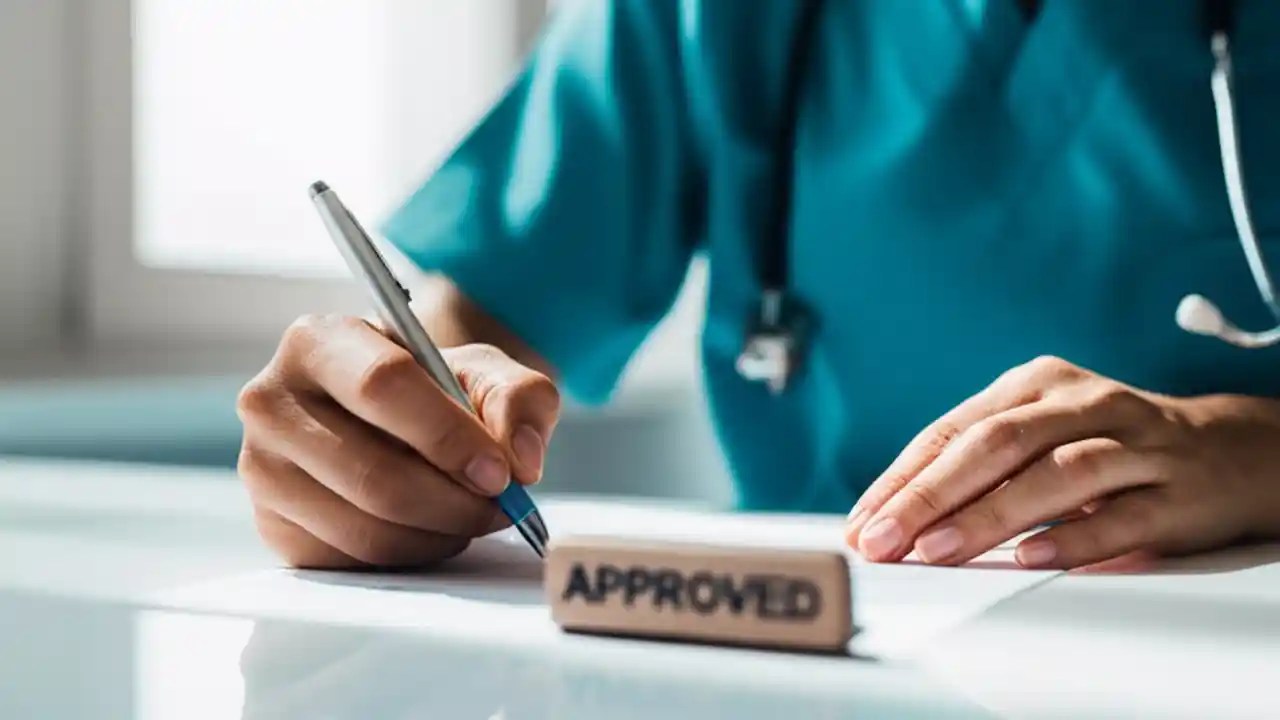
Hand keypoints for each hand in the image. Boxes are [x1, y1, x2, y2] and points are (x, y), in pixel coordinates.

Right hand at [237, 314, 559, 568]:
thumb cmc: (433, 388)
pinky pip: (353, 560)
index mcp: (318, 342)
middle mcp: (272, 402)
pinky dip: (410, 553)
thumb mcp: (485, 372)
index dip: (448, 436)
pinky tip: (429, 526)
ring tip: (469, 513)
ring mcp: (262, 469)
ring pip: (367, 528)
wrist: (393, 416)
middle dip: (455, 502)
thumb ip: (518, 399)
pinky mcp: (273, 526)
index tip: (498, 472)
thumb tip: (521, 459)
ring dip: (439, 533)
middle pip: (374, 474)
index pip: (381, 386)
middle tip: (501, 506)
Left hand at [844, 356, 1279, 568]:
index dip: (902, 478)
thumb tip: (893, 517)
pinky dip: (1075, 538)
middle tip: (885, 539)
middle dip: (929, 495)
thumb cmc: (1108, 445)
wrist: (1228, 450)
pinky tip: (1034, 557)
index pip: (952, 430)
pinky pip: (1121, 514)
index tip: (862, 522)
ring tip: (940, 550)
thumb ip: (976, 467)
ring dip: (990, 514)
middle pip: (994, 444)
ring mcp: (1132, 442)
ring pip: (1054, 473)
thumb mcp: (1040, 435)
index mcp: (1035, 385)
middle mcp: (1081, 404)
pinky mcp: (1174, 490)